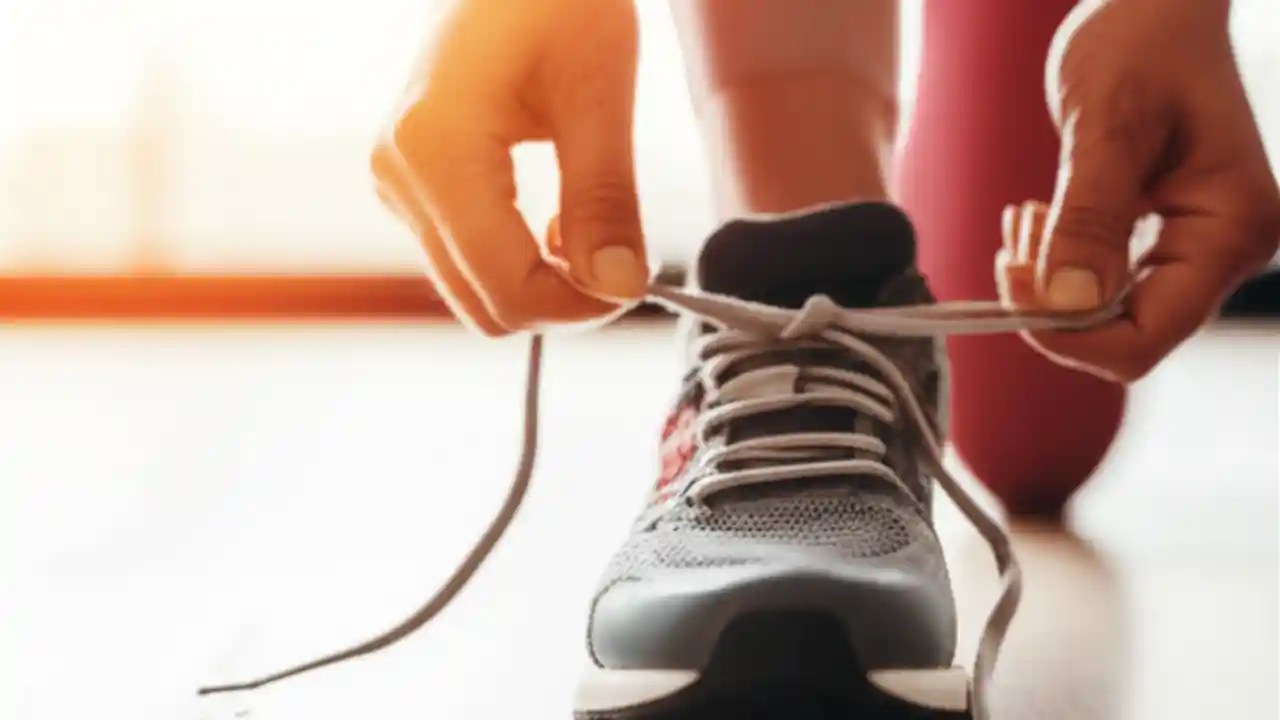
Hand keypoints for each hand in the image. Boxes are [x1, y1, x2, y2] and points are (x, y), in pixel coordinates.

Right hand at [372, 0, 648, 335]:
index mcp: (435, 152)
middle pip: (484, 304)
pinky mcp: (409, 185)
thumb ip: (605, 200)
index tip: (638, 282)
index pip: (507, 288)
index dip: (580, 308)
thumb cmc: (555, 0)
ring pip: (473, 290)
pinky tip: (557, 223)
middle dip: (562, 303)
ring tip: (595, 232)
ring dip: (542, 285)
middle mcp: (399, 177)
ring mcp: (396, 183)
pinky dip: (518, 263)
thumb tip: (619, 288)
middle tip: (626, 264)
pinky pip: (465, 260)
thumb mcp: (598, 95)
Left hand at [997, 0, 1279, 380]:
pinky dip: (1061, 264)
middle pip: (1125, 337)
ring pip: (1108, 315)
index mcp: (1230, 228)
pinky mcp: (1168, 241)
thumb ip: (1088, 217)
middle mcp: (1226, 251)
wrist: (1157, 7)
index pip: (1145, 339)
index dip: (1068, 334)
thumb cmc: (1141, 41)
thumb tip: (1065, 304)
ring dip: (1050, 281)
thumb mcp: (1104, 124)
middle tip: (1016, 236)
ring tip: (1027, 215)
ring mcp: (1199, 249)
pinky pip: (1106, 285)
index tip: (1014, 278)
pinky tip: (1040, 218)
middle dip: (1054, 302)